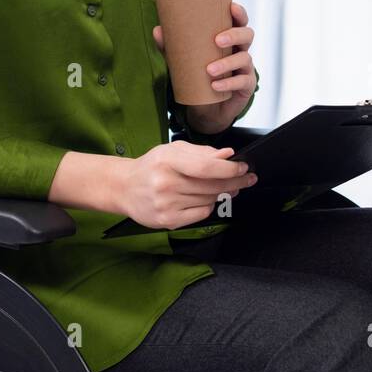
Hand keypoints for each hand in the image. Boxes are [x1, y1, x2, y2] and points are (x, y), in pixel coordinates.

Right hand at [119, 140, 256, 229]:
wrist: (124, 188)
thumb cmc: (152, 166)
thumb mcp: (173, 150)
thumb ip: (202, 152)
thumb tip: (227, 155)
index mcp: (167, 160)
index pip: (207, 167)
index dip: (230, 169)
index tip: (243, 168)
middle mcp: (166, 183)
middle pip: (212, 186)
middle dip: (235, 182)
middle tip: (247, 179)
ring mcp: (166, 204)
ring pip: (209, 200)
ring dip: (221, 193)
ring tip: (224, 187)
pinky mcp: (168, 221)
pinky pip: (201, 214)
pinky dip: (208, 206)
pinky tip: (205, 199)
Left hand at [152, 0, 256, 134]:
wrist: (206, 108)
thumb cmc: (199, 77)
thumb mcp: (183, 60)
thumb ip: (171, 46)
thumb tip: (157, 30)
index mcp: (229, 39)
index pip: (239, 22)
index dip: (239, 13)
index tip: (231, 7)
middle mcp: (240, 50)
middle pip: (248, 35)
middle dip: (234, 35)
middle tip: (217, 40)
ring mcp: (245, 68)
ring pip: (244, 59)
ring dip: (227, 63)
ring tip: (209, 70)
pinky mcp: (246, 86)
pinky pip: (242, 82)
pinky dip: (229, 83)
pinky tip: (215, 85)